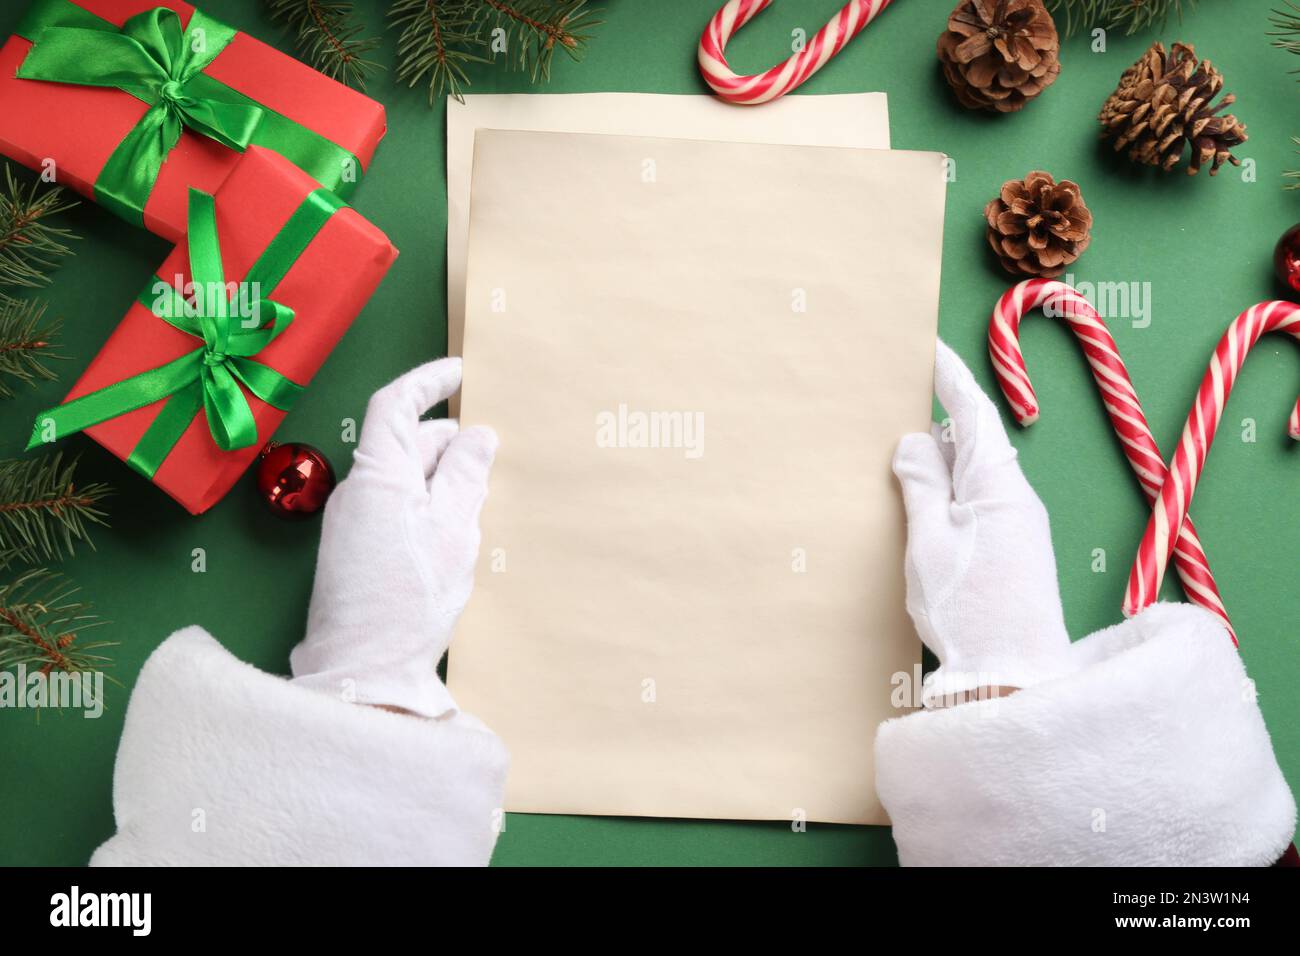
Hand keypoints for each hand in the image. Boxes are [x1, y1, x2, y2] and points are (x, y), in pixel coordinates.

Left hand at [289, 358, 496, 717]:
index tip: (459, 371)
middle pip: (404, 443)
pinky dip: (430, 506)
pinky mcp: (358, 553)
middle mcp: (359, 492)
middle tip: (491, 447)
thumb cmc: (407, 601)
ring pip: (405, 479)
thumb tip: (476, 435)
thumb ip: (466, 476)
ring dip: (442, 477)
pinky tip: (457, 531)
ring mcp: (354, 524)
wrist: (362, 671)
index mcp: (379, 475)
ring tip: (482, 495)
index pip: (396, 405)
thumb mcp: (454, 530)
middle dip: (447, 438)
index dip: (427, 381)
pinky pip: (398, 509)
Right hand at [892, 340, 1070, 706]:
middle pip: (972, 444)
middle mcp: (1015, 499)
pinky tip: (918, 511)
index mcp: (999, 485)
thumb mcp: (929, 539)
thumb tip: (914, 440)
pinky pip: (972, 508)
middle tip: (893, 406)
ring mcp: (1016, 529)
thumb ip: (920, 484)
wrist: (1012, 679)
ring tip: (895, 461)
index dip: (950, 377)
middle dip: (935, 424)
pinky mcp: (1009, 556)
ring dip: (937, 466)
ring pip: (970, 479)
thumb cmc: (969, 608)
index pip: (972, 412)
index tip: (927, 347)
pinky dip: (945, 498)